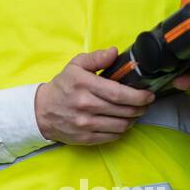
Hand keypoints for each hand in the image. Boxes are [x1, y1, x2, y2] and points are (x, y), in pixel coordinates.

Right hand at [35, 47, 155, 145]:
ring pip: (121, 125)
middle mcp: (85, 105)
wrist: (41, 111)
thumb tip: (114, 52)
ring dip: (133, 119)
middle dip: (140, 107)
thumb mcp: (75, 66)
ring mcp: (85, 124)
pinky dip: (121, 130)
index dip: (139, 96)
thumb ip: (96, 58)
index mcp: (84, 84)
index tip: (148, 94)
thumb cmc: (62, 86)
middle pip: (124, 110)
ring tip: (134, 112)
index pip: (119, 93)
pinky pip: (113, 136)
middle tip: (144, 103)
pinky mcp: (85, 138)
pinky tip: (120, 122)